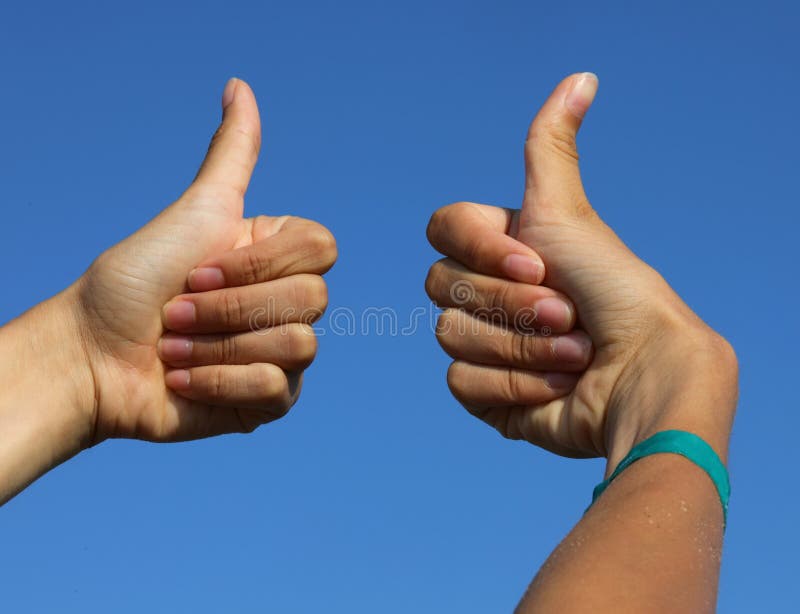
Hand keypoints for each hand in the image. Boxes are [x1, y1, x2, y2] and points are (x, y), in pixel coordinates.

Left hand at [71, 78, 335, 442]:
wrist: (94, 353)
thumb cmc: (138, 279)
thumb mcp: (195, 211)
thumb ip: (232, 156)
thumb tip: (240, 86)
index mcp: (277, 258)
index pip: (322, 250)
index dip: (261, 262)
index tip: (201, 267)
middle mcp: (286, 303)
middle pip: (313, 299)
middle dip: (231, 307)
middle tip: (178, 309)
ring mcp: (282, 354)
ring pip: (298, 345)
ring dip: (219, 345)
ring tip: (174, 347)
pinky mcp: (269, 401)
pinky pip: (279, 390)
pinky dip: (220, 381)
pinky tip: (182, 378)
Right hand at [426, 74, 736, 466]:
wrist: (644, 374)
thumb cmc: (613, 290)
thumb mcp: (568, 211)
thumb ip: (549, 148)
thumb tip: (582, 77)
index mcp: (498, 249)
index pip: (443, 230)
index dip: (479, 247)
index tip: (538, 262)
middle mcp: (486, 293)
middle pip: (442, 286)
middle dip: (511, 303)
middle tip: (567, 312)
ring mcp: (483, 344)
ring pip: (451, 335)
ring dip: (522, 346)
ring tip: (576, 352)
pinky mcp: (485, 394)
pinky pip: (463, 382)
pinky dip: (515, 385)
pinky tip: (558, 387)